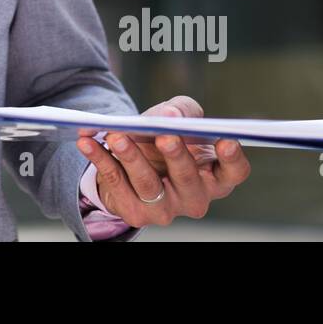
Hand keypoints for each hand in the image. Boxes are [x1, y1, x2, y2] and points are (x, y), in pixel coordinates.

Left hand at [77, 95, 249, 228]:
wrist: (130, 161)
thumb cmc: (163, 137)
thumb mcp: (176, 116)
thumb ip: (181, 110)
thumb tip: (172, 115)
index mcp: (215, 175)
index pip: (234, 172)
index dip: (233, 158)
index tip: (226, 139)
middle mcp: (195, 197)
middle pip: (189, 179)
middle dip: (176, 156)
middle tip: (165, 135)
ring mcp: (165, 209)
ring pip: (148, 184)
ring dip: (131, 157)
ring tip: (117, 135)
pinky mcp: (135, 213)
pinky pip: (115, 183)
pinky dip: (100, 160)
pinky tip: (88, 141)